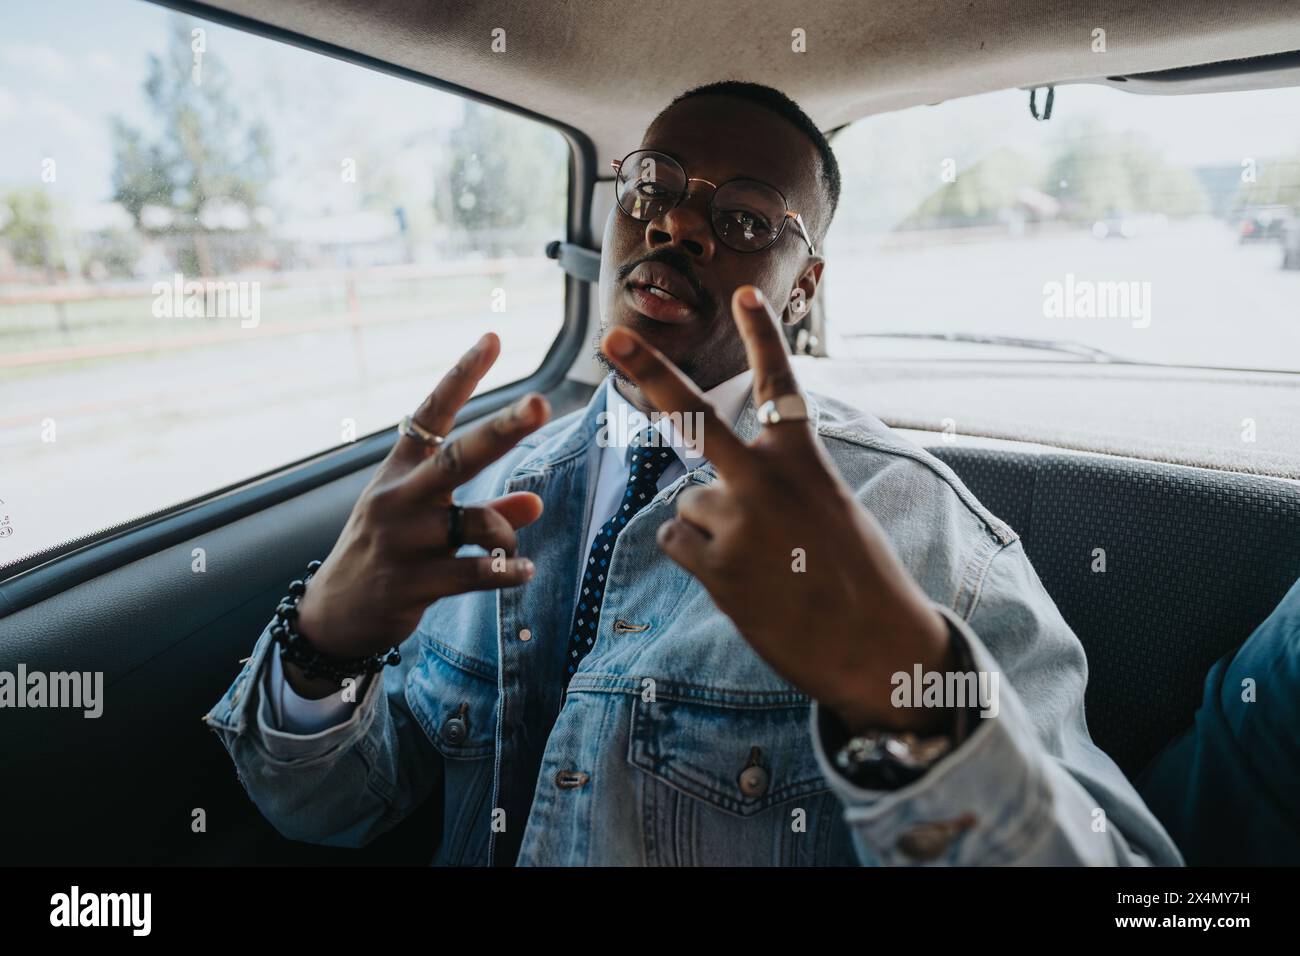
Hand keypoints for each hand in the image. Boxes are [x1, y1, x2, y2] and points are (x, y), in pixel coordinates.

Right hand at [293, 333, 549, 686]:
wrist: (334, 616)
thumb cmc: (388, 554)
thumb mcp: (425, 522)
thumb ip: (486, 510)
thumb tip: (537, 502)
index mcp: (399, 471)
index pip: (432, 413)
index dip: (463, 375)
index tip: (493, 339)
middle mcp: (398, 498)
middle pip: (458, 456)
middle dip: (503, 430)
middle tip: (540, 404)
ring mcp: (404, 541)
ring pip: (476, 523)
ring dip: (506, 535)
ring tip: (512, 553)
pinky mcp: (414, 583)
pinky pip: (477, 573)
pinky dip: (507, 572)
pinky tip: (524, 573)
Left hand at [599, 288, 953, 734]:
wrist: (875, 648)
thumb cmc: (860, 578)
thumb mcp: (832, 511)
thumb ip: (777, 485)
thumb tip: (703, 491)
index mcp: (806, 460)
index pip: (779, 386)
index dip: (762, 337)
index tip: (743, 293)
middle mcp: (767, 481)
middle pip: (695, 417)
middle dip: (648, 373)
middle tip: (612, 338)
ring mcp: (736, 522)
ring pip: (689, 502)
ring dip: (710, 527)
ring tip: (761, 562)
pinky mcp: (715, 566)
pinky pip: (676, 540)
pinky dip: (696, 556)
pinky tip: (738, 579)